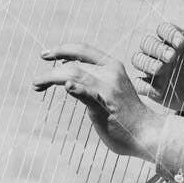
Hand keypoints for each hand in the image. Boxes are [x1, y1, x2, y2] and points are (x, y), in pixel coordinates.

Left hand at [34, 45, 167, 158]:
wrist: (148, 133)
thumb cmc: (127, 117)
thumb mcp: (111, 92)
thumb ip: (93, 85)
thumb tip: (70, 83)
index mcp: (112, 66)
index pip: (83, 50)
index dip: (62, 49)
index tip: (46, 55)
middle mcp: (110, 72)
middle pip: (72, 64)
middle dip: (50, 71)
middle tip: (36, 82)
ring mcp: (107, 88)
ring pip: (72, 74)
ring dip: (50, 78)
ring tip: (36, 85)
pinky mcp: (104, 104)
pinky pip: (87, 92)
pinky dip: (77, 88)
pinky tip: (67, 87)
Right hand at [131, 20, 183, 116]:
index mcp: (175, 41)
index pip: (163, 29)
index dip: (168, 33)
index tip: (181, 43)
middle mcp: (161, 53)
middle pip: (147, 42)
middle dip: (156, 48)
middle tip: (171, 57)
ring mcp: (155, 70)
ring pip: (137, 59)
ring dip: (146, 62)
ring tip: (161, 69)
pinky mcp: (151, 87)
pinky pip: (138, 83)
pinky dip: (142, 85)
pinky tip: (157, 90)